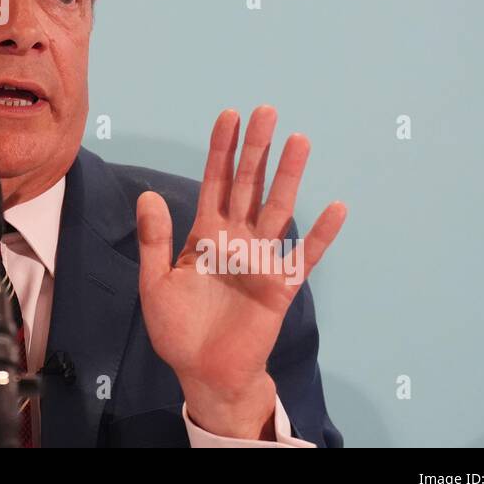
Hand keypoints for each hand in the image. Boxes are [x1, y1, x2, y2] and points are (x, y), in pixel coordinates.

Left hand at [135, 106, 345, 438]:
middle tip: (267, 110)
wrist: (204, 372)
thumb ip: (155, 239)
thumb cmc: (177, 328)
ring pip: (277, 209)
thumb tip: (148, 194)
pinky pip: (304, 256)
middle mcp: (236, 239)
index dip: (222, 150)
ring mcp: (260, 260)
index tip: (229, 114)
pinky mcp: (280, 287)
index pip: (215, 182)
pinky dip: (321, 234)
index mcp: (204, 235)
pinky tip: (336, 207)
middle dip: (256, 149)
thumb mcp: (156, 283)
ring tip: (299, 140)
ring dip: (288, 176)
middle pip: (249, 185)